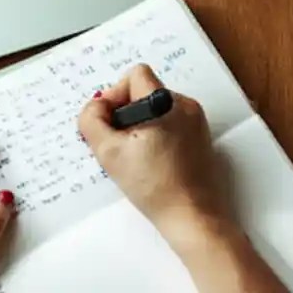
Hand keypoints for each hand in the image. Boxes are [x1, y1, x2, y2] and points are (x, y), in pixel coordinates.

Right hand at [78, 65, 286, 292]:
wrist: (193, 217)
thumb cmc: (155, 187)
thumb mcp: (109, 153)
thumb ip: (92, 121)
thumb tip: (95, 107)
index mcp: (166, 103)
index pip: (135, 75)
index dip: (115, 95)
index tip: (110, 123)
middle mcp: (185, 105)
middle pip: (144, 91)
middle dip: (126, 113)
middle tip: (118, 143)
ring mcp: (196, 121)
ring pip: (156, 109)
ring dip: (140, 125)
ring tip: (135, 156)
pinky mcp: (201, 138)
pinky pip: (171, 123)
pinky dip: (156, 135)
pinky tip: (151, 162)